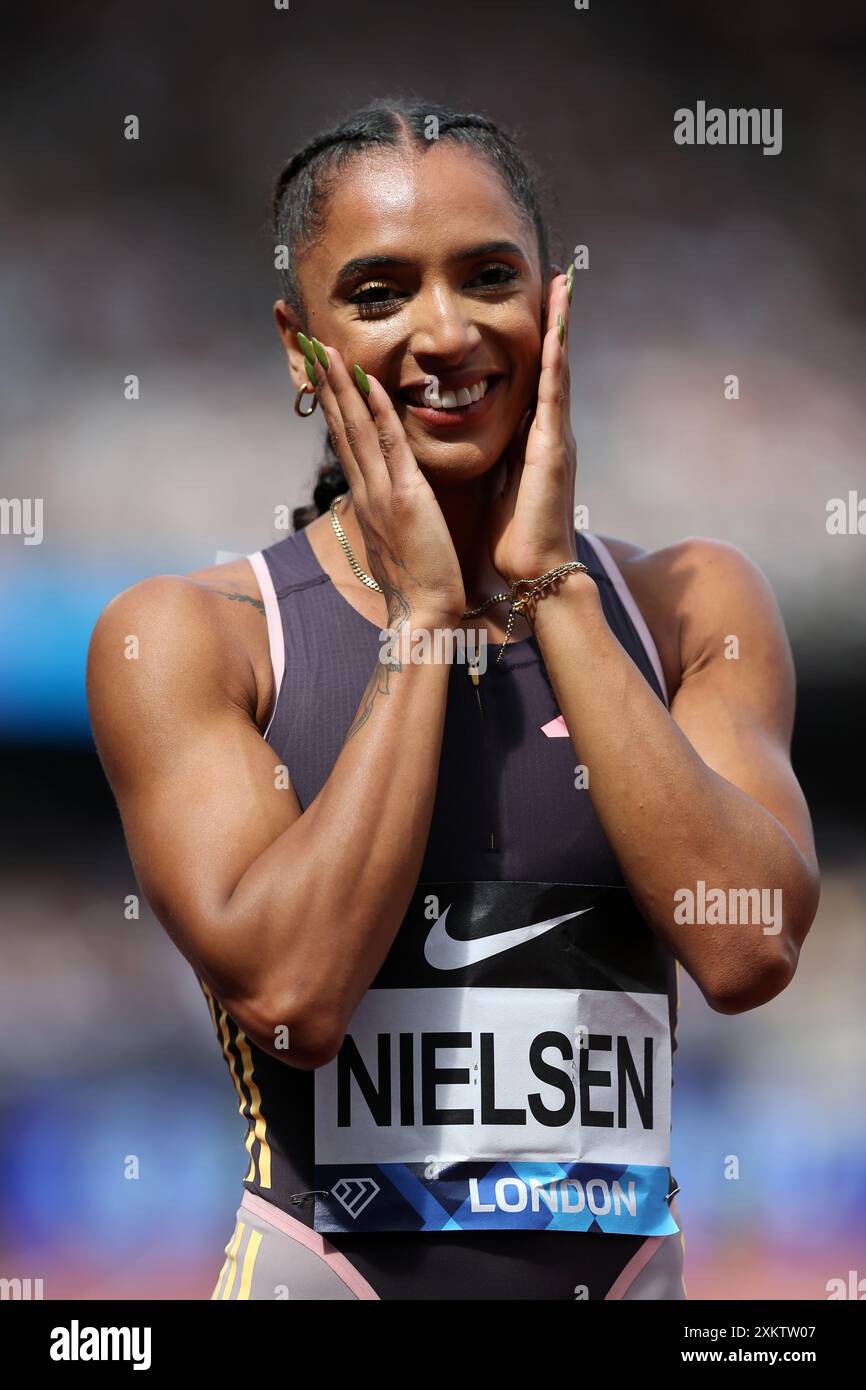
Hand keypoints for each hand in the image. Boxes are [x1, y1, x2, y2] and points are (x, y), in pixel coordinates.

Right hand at [305, 344, 465, 624]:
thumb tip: (386, 495)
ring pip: (355, 429)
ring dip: (340, 386)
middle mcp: (366, 489)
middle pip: (338, 426)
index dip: (330, 401)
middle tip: (307, 343)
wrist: (427, 612)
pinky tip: (367, 382)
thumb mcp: (398, 537)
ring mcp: (382, 492)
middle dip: (323, 382)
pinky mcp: (405, 497)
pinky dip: (376, 411)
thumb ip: (390, 509)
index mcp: (366, 497)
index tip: (319, 367)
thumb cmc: (420, 580)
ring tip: (325, 349)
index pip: (343, 438)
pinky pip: (388, 444)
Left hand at [488, 272, 577, 583]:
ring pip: (558, 370)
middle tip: (560, 277)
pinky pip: (554, 396)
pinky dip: (556, 360)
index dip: (537, 343)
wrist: (536, 573)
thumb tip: (481, 441)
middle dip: (556, 321)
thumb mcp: (500, 487)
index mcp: (535, 441)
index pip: (535, 381)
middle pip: (553, 365)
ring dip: (561, 327)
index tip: (535, 306)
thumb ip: (497, 459)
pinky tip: (555, 331)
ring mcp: (556, 439)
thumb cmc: (515, 539)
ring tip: (564, 286)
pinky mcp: (553, 450)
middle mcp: (551, 433)